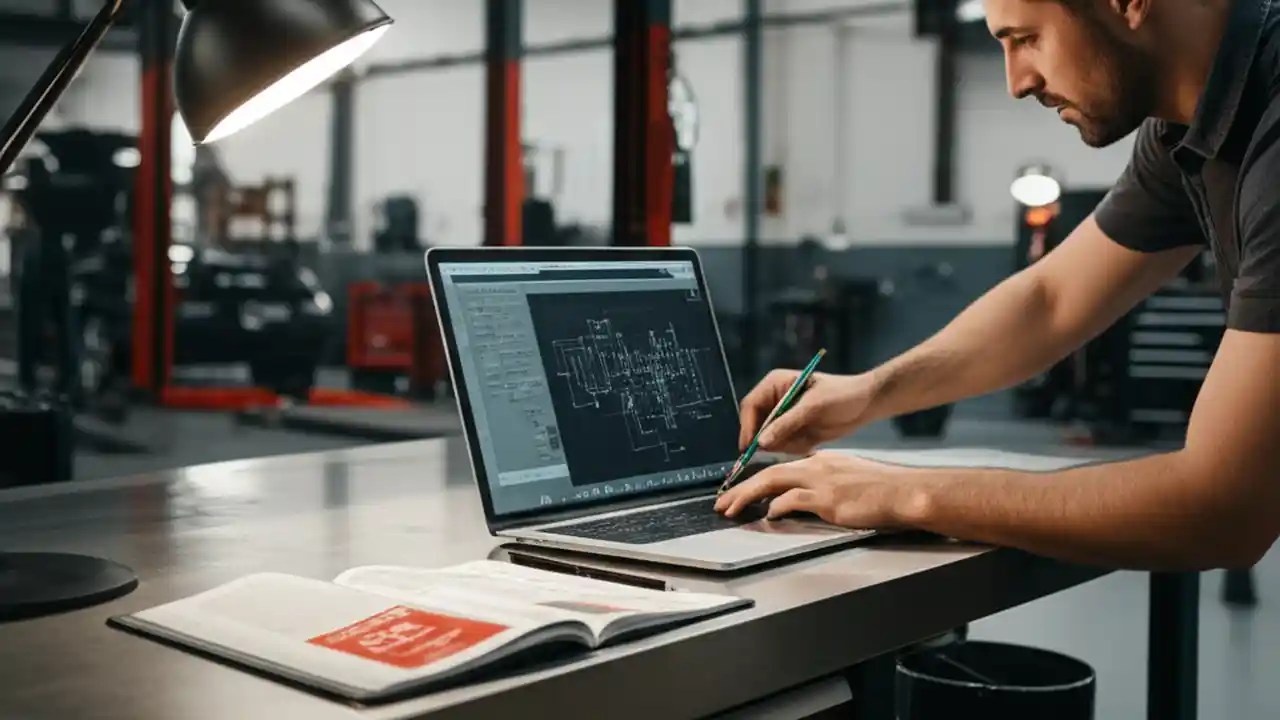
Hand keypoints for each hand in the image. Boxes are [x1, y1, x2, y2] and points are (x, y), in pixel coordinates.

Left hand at [714, 451, 926, 528]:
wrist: (905, 492)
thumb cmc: (884, 491)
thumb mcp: (850, 481)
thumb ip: (826, 487)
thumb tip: (807, 501)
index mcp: (822, 462)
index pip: (781, 469)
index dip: (757, 481)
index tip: (742, 492)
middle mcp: (817, 466)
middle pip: (768, 473)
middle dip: (741, 488)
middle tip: (723, 501)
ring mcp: (821, 481)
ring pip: (772, 482)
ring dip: (747, 496)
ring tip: (730, 509)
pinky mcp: (827, 498)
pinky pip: (792, 499)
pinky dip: (776, 506)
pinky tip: (767, 514)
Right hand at [738, 370, 876, 453]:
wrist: (866, 404)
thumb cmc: (840, 395)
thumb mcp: (813, 407)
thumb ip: (786, 423)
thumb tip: (760, 442)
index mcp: (775, 384)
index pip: (751, 406)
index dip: (748, 426)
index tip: (751, 447)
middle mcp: (775, 400)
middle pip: (755, 425)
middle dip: (769, 439)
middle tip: (785, 446)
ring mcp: (784, 417)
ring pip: (770, 439)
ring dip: (786, 444)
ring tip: (808, 438)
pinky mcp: (794, 431)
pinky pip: (784, 446)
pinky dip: (796, 447)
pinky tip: (813, 440)